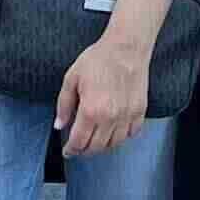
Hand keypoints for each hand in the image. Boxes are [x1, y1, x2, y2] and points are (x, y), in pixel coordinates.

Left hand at [56, 25, 153, 156]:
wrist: (126, 47)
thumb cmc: (98, 60)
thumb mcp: (72, 79)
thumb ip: (63, 105)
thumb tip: (59, 125)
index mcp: (90, 111)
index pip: (79, 142)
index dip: (71, 150)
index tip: (68, 151)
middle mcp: (110, 117)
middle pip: (96, 148)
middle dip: (85, 150)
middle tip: (79, 147)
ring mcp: (127, 116)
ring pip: (114, 144)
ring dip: (103, 145)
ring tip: (95, 139)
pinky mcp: (140, 111)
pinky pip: (131, 134)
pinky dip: (121, 136)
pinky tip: (113, 130)